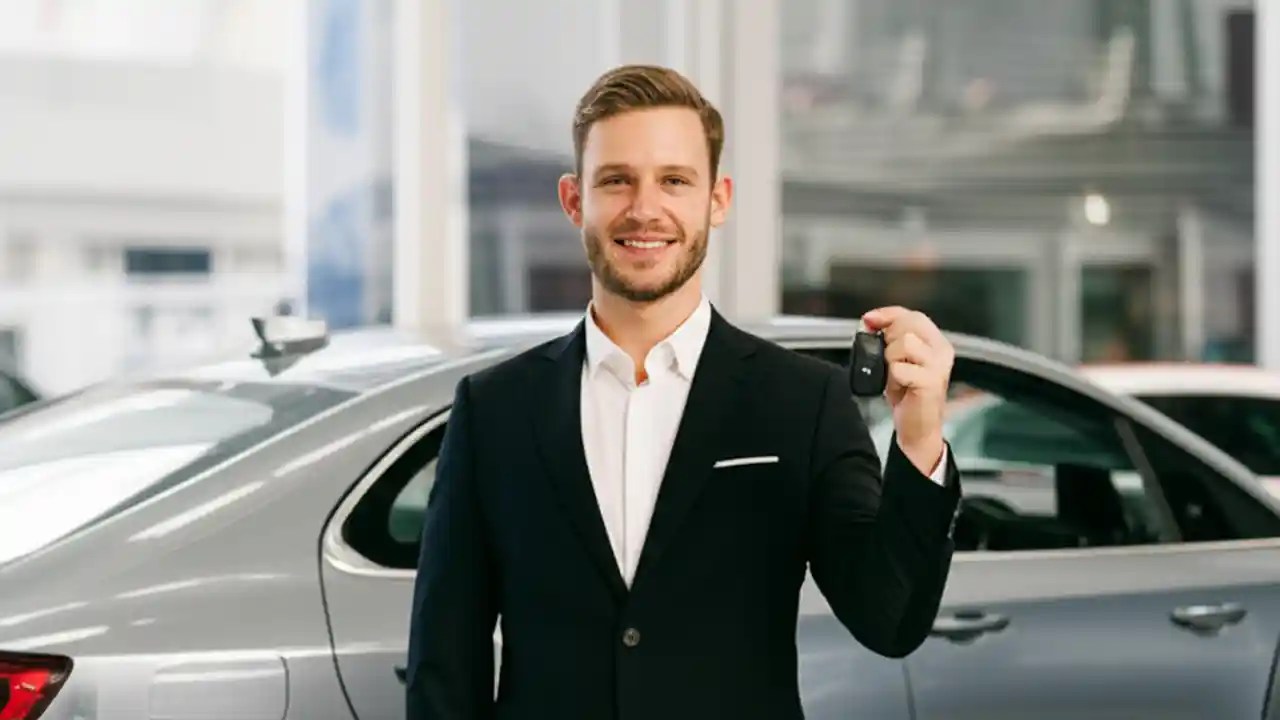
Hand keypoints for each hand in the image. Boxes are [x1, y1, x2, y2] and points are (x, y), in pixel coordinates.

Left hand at [861, 306, 953, 474]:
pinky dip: (892, 378)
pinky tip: (900, 387)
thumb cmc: (908, 394)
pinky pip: (899, 368)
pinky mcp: (931, 382)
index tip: (868, 320)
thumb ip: (889, 338)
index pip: (912, 315)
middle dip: (888, 339)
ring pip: (905, 343)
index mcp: (937, 342)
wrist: (918, 429)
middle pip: (908, 325)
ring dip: (891, 359)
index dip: (888, 314)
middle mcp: (942, 350)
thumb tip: (868, 321)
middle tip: (888, 360)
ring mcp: (938, 366)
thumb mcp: (898, 360)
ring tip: (896, 376)